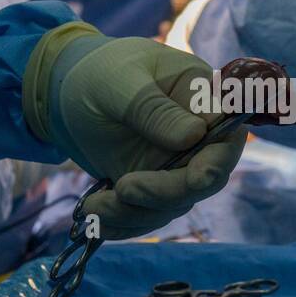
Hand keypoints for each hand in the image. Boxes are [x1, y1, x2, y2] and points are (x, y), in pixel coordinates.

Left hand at [23, 23, 244, 239]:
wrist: (70, 91)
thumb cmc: (100, 72)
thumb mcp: (120, 83)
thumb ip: (155, 109)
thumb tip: (196, 134)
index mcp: (201, 98)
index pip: (225, 138)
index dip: (216, 163)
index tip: (195, 178)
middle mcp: (198, 137)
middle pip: (204, 180)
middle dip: (165, 194)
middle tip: (123, 190)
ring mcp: (177, 165)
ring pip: (174, 205)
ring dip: (134, 213)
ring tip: (93, 205)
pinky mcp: (154, 187)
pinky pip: (149, 215)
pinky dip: (123, 224)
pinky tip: (95, 218)